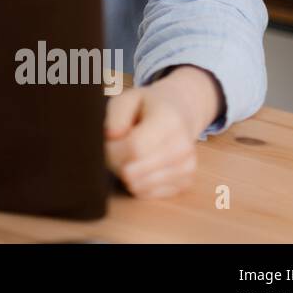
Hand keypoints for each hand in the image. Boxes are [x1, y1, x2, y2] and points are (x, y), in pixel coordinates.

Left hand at [104, 66, 221, 199]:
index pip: (134, 148)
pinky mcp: (185, 183)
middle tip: (114, 149)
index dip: (111, 150)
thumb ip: (115, 115)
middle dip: (114, 162)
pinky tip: (140, 165)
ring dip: (124, 173)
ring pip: (138, 186)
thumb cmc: (148, 107)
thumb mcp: (128, 98)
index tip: (106, 142)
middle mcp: (182, 147)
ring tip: (128, 155)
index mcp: (169, 121)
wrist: (181, 114)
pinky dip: (136, 182)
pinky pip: (145, 194)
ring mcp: (186, 168)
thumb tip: (112, 137)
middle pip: (133, 171)